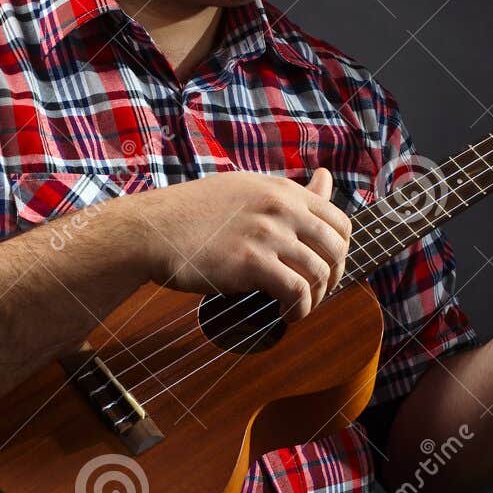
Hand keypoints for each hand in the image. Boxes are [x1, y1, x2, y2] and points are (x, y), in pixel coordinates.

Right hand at [136, 166, 351, 320]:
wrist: (152, 230)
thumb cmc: (194, 213)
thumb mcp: (247, 188)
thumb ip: (289, 190)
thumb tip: (327, 176)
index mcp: (282, 190)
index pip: (339, 221)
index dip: (340, 252)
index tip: (324, 269)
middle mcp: (281, 208)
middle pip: (336, 249)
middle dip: (333, 278)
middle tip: (315, 294)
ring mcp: (267, 234)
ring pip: (320, 272)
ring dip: (315, 299)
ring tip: (297, 309)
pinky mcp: (252, 262)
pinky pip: (297, 291)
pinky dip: (298, 310)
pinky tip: (286, 316)